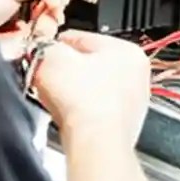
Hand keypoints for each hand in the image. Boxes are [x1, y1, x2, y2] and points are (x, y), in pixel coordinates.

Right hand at [34, 32, 150, 147]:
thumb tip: (42, 49)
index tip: (44, 52)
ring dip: (72, 94)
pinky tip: (69, 117)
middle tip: (48, 77)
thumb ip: (45, 46)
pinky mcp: (122, 128)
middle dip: (66, 71)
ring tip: (58, 100)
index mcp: (128, 50)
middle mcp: (137, 77)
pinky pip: (94, 113)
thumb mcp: (51, 57)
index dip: (56, 45)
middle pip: (89, 65)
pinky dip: (80, 114)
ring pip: (91, 90)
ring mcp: (132, 105)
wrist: (94, 143)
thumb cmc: (84, 100)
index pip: (83, 37)